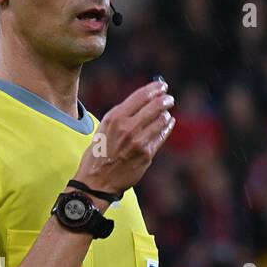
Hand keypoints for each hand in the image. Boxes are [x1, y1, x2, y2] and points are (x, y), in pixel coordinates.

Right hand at [73, 79, 175, 195]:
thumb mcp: (104, 128)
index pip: (141, 96)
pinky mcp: (146, 154)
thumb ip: (121, 115)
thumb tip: (141, 101)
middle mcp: (127, 128)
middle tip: (169, 98)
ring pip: (161, 121)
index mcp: (115, 118)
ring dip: (166, 114)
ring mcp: (139, 142)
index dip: (155, 88)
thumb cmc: (99, 153)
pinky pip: (161, 136)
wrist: (97, 181)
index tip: (162, 86)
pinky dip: (166, 127)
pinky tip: (167, 124)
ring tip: (167, 113)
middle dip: (165, 100)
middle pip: (155, 106)